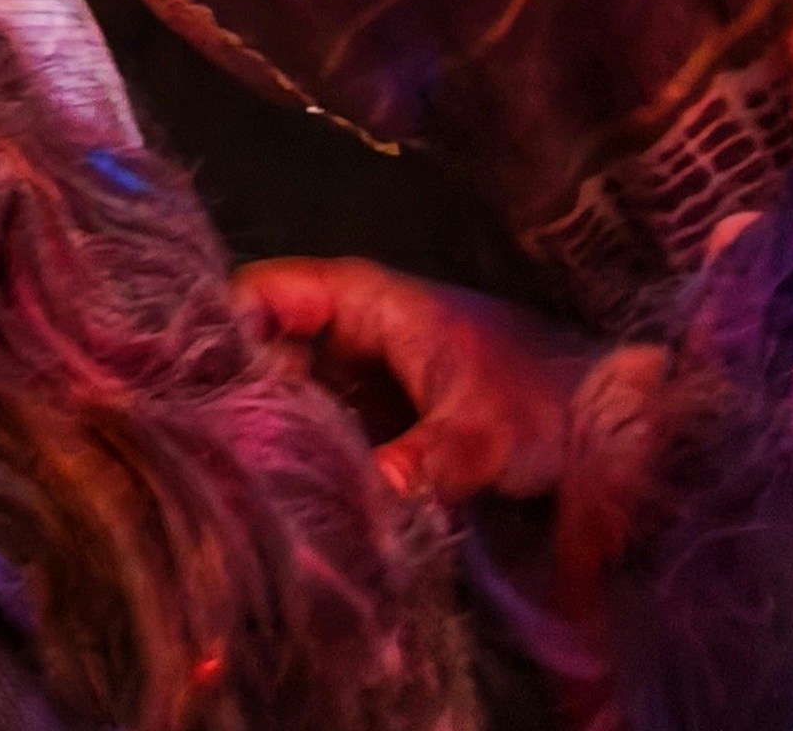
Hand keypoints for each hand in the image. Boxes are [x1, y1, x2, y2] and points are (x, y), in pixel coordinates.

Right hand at [235, 258, 594, 507]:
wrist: (600, 419)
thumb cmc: (537, 399)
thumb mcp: (479, 430)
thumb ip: (420, 462)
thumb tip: (366, 498)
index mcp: (361, 299)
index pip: (264, 293)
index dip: (222, 328)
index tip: (192, 385)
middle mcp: (350, 326)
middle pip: (267, 346)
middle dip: (240, 391)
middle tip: (213, 452)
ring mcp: (363, 371)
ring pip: (292, 389)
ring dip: (272, 427)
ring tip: (240, 480)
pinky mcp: (379, 414)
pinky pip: (323, 423)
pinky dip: (306, 451)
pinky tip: (288, 494)